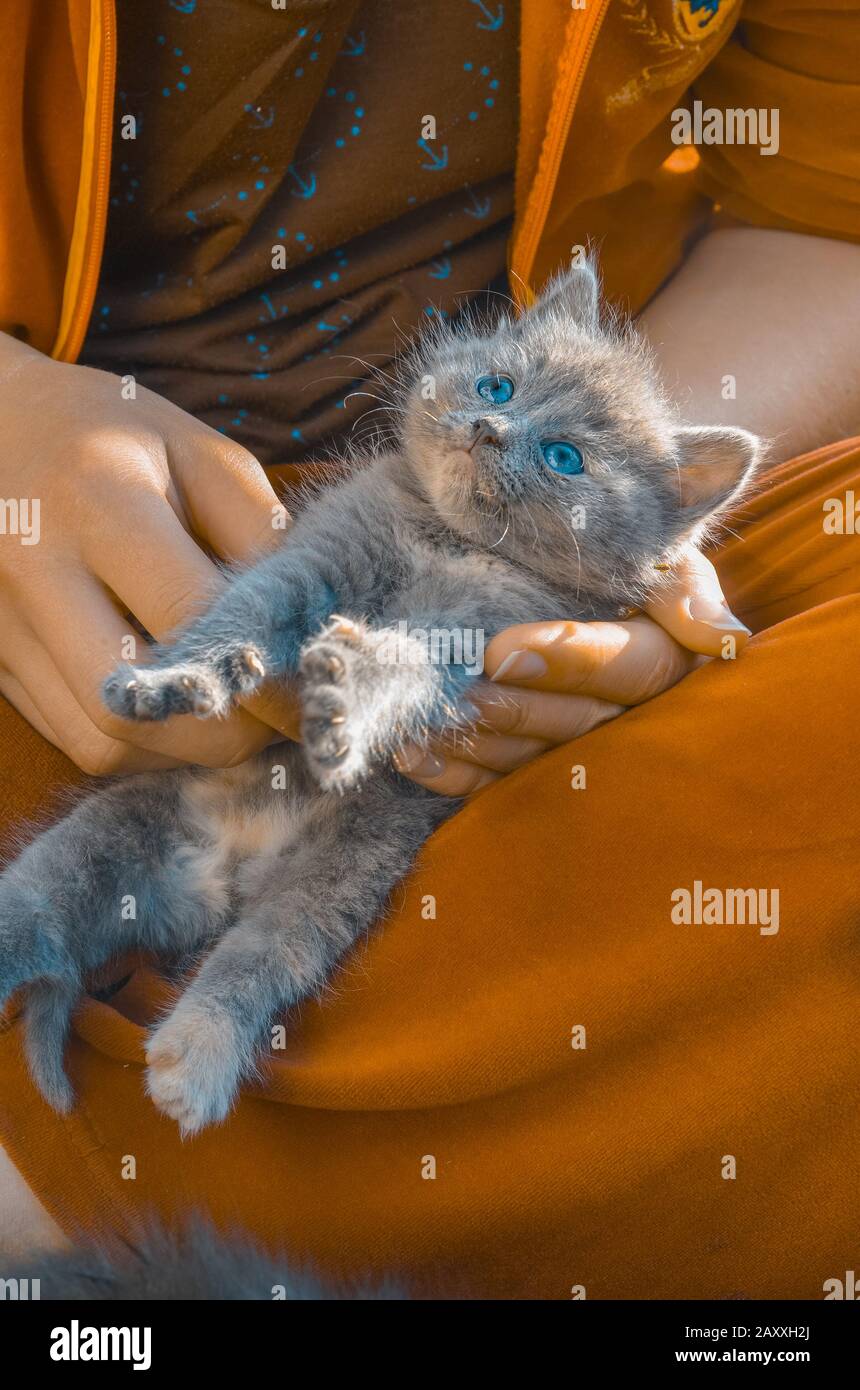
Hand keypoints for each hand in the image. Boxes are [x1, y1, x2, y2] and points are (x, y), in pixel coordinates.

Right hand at [0, 335, 296, 773]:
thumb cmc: (116, 436)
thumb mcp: (203, 456)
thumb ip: (261, 540)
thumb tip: (311, 637)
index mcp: (95, 497)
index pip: (189, 615)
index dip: (262, 670)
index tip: (313, 693)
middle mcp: (33, 568)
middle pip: (133, 705)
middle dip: (220, 734)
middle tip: (271, 718)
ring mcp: (2, 623)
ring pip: (101, 741)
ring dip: (180, 749)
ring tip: (228, 714)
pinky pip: (75, 738)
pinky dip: (140, 743)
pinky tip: (174, 709)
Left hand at [395, 546, 750, 794]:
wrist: (555, 553)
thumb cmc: (613, 549)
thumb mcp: (661, 553)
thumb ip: (683, 585)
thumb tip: (722, 639)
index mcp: (671, 658)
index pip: (631, 667)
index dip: (570, 659)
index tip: (504, 647)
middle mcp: (630, 715)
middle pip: (579, 723)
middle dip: (518, 710)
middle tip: (464, 693)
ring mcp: (578, 748)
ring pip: (534, 761)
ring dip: (477, 746)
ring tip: (427, 726)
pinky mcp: (532, 771)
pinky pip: (495, 785)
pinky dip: (450, 772)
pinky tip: (411, 755)